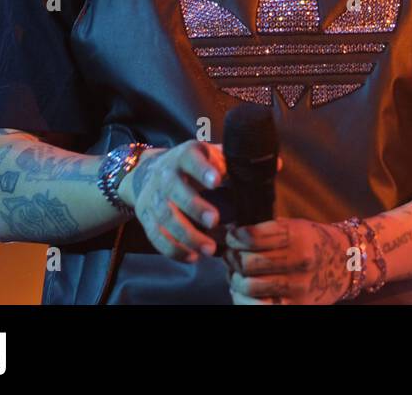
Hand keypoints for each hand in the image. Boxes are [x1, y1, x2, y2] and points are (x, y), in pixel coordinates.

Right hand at [120, 140, 225, 262]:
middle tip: (214, 220)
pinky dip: (173, 249)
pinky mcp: (146, 218)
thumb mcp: (208, 154)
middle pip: (176, 191)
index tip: (217, 181)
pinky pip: (156, 236)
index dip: (202, 171)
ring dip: (187, 236)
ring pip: (166, 218)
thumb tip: (265, 168)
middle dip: (195, 207)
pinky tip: (192, 257)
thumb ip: (229, 162)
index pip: (191, 160)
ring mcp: (154, 198)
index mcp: (184, 157)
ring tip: (209, 249)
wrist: (149, 172)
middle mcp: (165, 176)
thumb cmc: (191, 165)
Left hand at [223, 218, 356, 304]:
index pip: (252, 237)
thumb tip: (230, 236)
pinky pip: (258, 307)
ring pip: (248, 286)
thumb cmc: (314, 242)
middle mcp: (300, 260)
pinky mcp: (297, 306)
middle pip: (247, 263)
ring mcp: (299, 286)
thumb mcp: (296, 226)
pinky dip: (243, 299)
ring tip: (235, 274)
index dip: (234, 238)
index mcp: (298, 235)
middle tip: (230, 257)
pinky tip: (243, 291)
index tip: (231, 238)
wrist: (347, 264)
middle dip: (232, 259)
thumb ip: (266, 231)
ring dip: (235, 280)